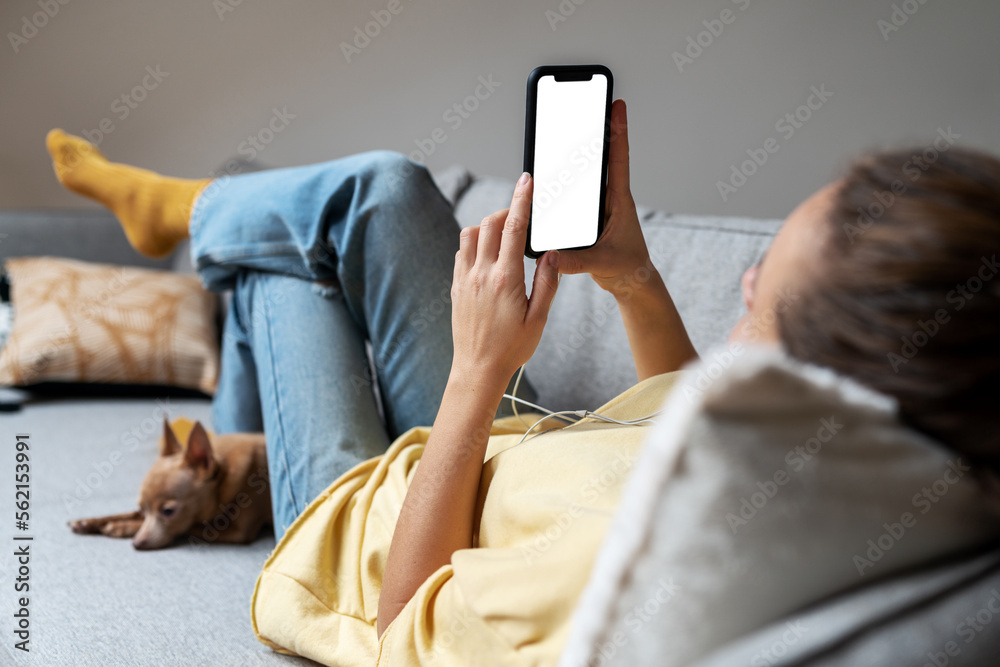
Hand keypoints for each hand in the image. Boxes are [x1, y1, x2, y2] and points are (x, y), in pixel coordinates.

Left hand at [451, 172, 559, 384]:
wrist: (478, 369)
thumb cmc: (511, 348)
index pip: (514, 228)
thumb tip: (551, 254)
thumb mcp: (539, 319)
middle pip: (490, 224)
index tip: (525, 180)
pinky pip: (461, 252)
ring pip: (470, 234)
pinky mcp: (456, 287)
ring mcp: (465, 279)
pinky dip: (474, 243)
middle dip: (506, 211)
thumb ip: (547, 283)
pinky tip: (488, 254)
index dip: (521, 200)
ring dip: (487, 226)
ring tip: (504, 235)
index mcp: (506, 279)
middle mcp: (481, 274)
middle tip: (521, 216)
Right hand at [554, 99, 653, 297]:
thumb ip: (578, 261)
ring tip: (561, 134)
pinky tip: (549, 177)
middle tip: (586, 105)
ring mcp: (598, 207)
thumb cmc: (627, 269)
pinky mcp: (587, 218)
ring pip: (585, 176)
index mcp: (619, 200)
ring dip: (575, 156)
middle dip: (593, 132)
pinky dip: (563, 183)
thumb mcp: (603, 263)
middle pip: (599, 158)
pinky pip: (574, 195)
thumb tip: (552, 256)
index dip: (618, 130)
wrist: (631, 283)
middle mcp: (609, 198)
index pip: (618, 158)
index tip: (617, 104)